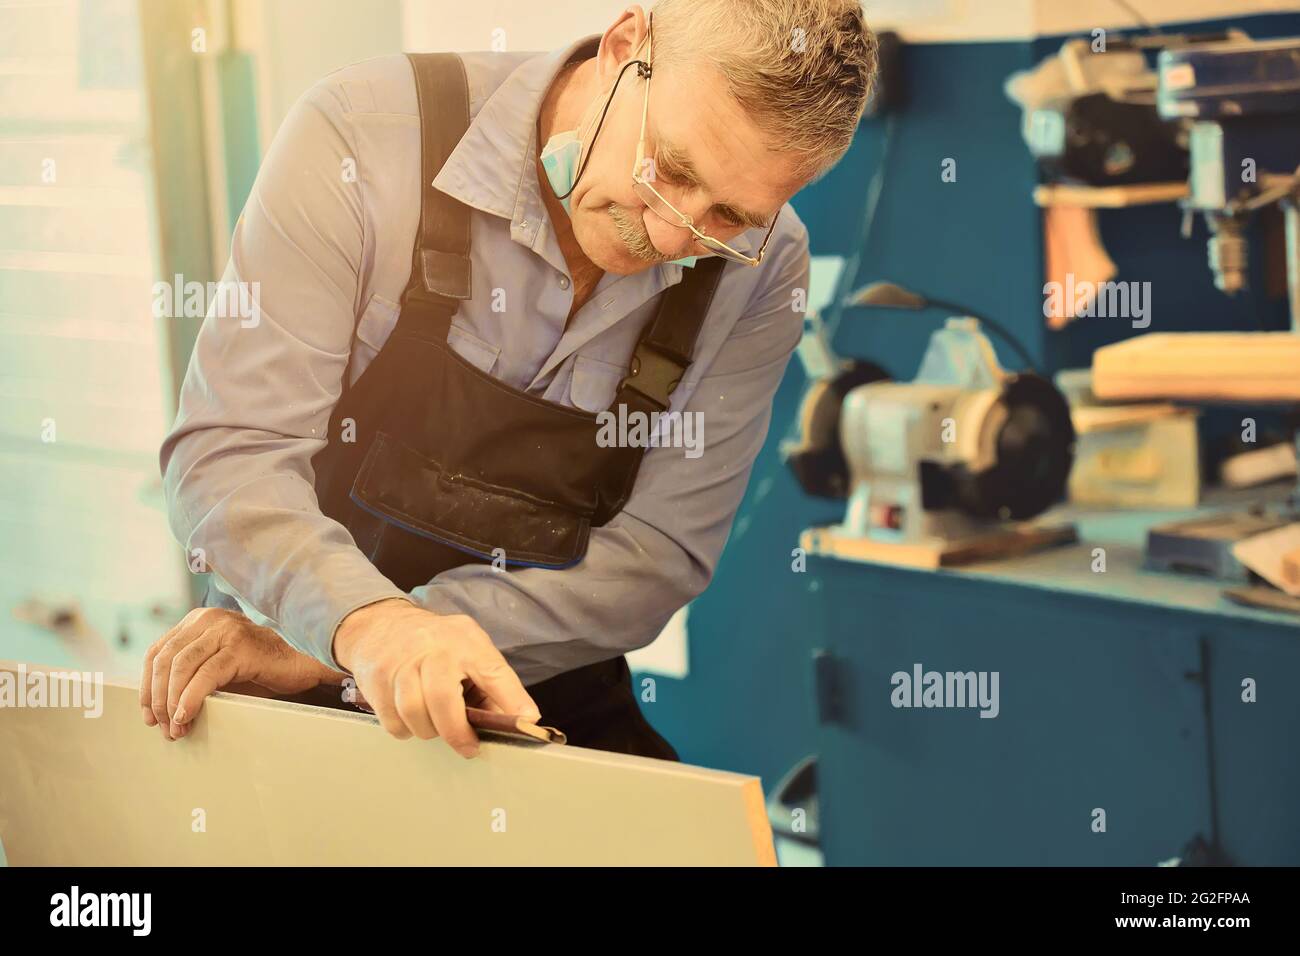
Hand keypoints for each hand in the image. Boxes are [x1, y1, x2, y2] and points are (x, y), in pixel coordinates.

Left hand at [141, 607, 342, 740]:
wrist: (302, 668)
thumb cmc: (259, 672)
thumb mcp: (216, 669)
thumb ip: (189, 675)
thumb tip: (155, 709)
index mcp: (198, 621)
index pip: (157, 653)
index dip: (148, 687)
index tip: (149, 717)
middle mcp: (208, 619)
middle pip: (164, 660)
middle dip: (158, 700)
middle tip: (165, 729)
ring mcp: (225, 629)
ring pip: (179, 667)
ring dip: (172, 703)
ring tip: (177, 728)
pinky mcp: (241, 645)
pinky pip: (205, 675)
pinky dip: (190, 699)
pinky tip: (188, 716)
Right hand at [333, 598, 538, 756]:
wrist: (382, 624)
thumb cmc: (436, 643)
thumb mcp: (470, 647)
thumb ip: (491, 681)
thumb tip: (515, 721)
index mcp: (465, 642)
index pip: (493, 671)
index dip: (511, 699)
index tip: (525, 721)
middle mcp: (432, 650)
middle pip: (442, 699)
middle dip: (457, 732)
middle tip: (468, 746)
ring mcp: (400, 664)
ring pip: (413, 714)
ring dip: (428, 731)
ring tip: (435, 725)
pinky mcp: (376, 680)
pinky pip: (393, 722)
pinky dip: (405, 730)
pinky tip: (412, 718)